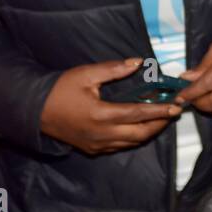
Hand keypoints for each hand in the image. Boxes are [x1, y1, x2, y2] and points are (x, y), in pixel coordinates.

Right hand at [40, 57, 181, 154]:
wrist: (35, 110)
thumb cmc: (60, 89)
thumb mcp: (86, 74)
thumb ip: (114, 69)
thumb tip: (138, 62)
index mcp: (101, 115)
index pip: (138, 114)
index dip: (159, 110)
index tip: (176, 106)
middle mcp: (101, 134)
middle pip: (140, 133)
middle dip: (159, 124)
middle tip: (173, 112)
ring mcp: (97, 145)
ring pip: (131, 142)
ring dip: (148, 131)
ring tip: (160, 118)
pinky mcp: (93, 149)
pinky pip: (120, 146)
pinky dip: (134, 137)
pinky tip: (139, 126)